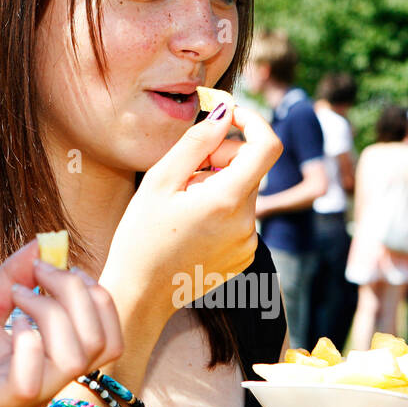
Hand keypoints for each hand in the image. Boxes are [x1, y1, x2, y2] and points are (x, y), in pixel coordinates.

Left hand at [0, 239, 123, 406]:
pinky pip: (30, 381)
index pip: (110, 341)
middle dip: (77, 294)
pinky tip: (8, 322)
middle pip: (102, 344)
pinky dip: (27, 341)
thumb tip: (46, 242)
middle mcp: (45, 384)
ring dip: (52, 312)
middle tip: (36, 273)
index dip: (96, 297)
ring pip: (76, 360)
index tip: (55, 267)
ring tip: (16, 295)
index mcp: (49, 364)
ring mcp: (20, 397)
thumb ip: (16, 276)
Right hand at [103, 103, 280, 325]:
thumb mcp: (159, 181)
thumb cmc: (141, 237)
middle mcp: (247, 223)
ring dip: (218, 185)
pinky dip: (220, 210)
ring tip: (182, 203)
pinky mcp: (244, 257)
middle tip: (187, 168)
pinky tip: (191, 224)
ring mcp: (249, 243)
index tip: (229, 115)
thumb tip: (225, 112)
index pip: (267, 145)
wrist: (141, 294)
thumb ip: (196, 142)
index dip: (252, 121)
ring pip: (243, 193)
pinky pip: (240, 219)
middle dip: (223, 156)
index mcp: (228, 200)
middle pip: (250, 168)